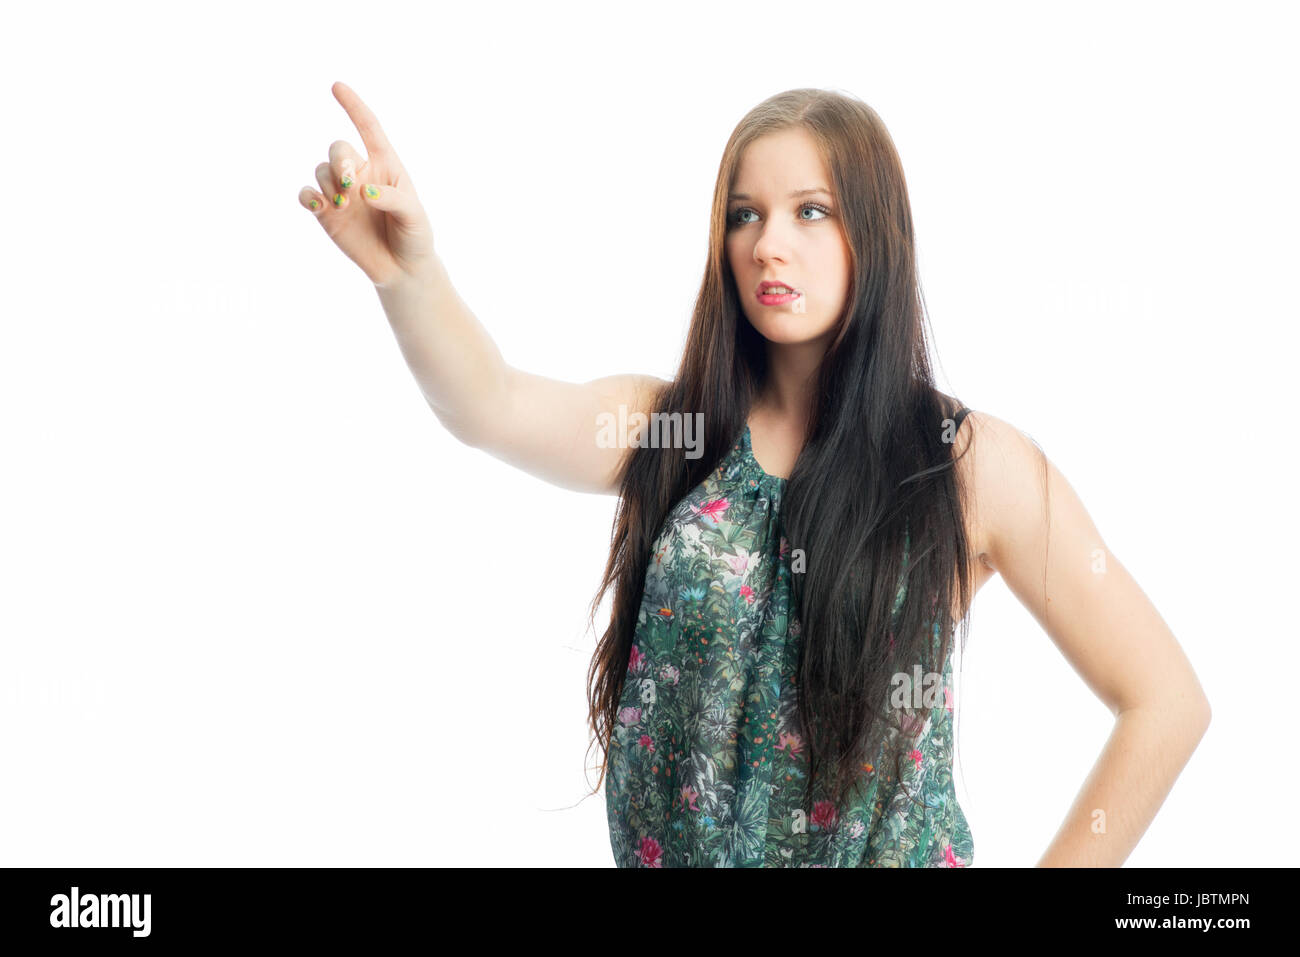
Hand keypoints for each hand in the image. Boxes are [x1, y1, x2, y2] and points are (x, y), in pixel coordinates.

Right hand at [299, 81, 435, 286]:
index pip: (368, 128)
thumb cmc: (415, 235)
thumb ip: (393, 199)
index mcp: (386, 165)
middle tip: (349, 183)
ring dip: (328, 182)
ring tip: (342, 205)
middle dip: (339, 161)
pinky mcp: (327, 213)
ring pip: (322, 170)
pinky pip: (308, 194)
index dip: (353, 107)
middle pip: (338, 149)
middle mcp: (361, 174)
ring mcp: (342, 193)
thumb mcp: (414, 216)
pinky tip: (318, 205)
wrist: (403, 269)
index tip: (336, 86)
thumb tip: (364, 191)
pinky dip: (308, 195)